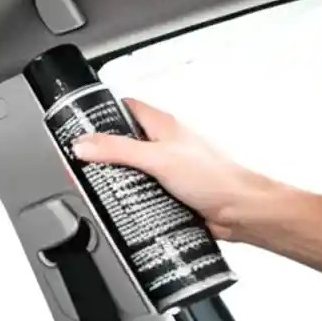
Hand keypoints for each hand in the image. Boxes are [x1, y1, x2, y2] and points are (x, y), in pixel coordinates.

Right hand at [72, 98, 278, 240]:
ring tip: (93, 185)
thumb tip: (82, 145)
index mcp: (162, 125)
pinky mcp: (170, 192)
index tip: (79, 123)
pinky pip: (142, 191)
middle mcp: (164, 144)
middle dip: (101, 151)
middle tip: (80, 162)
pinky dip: (129, 197)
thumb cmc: (215, 178)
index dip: (101, 112)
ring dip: (114, 177)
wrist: (242, 212)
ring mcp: (167, 168)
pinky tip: (118, 205)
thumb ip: (117, 150)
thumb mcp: (157, 158)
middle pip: (123, 140)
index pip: (125, 107)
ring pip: (131, 168)